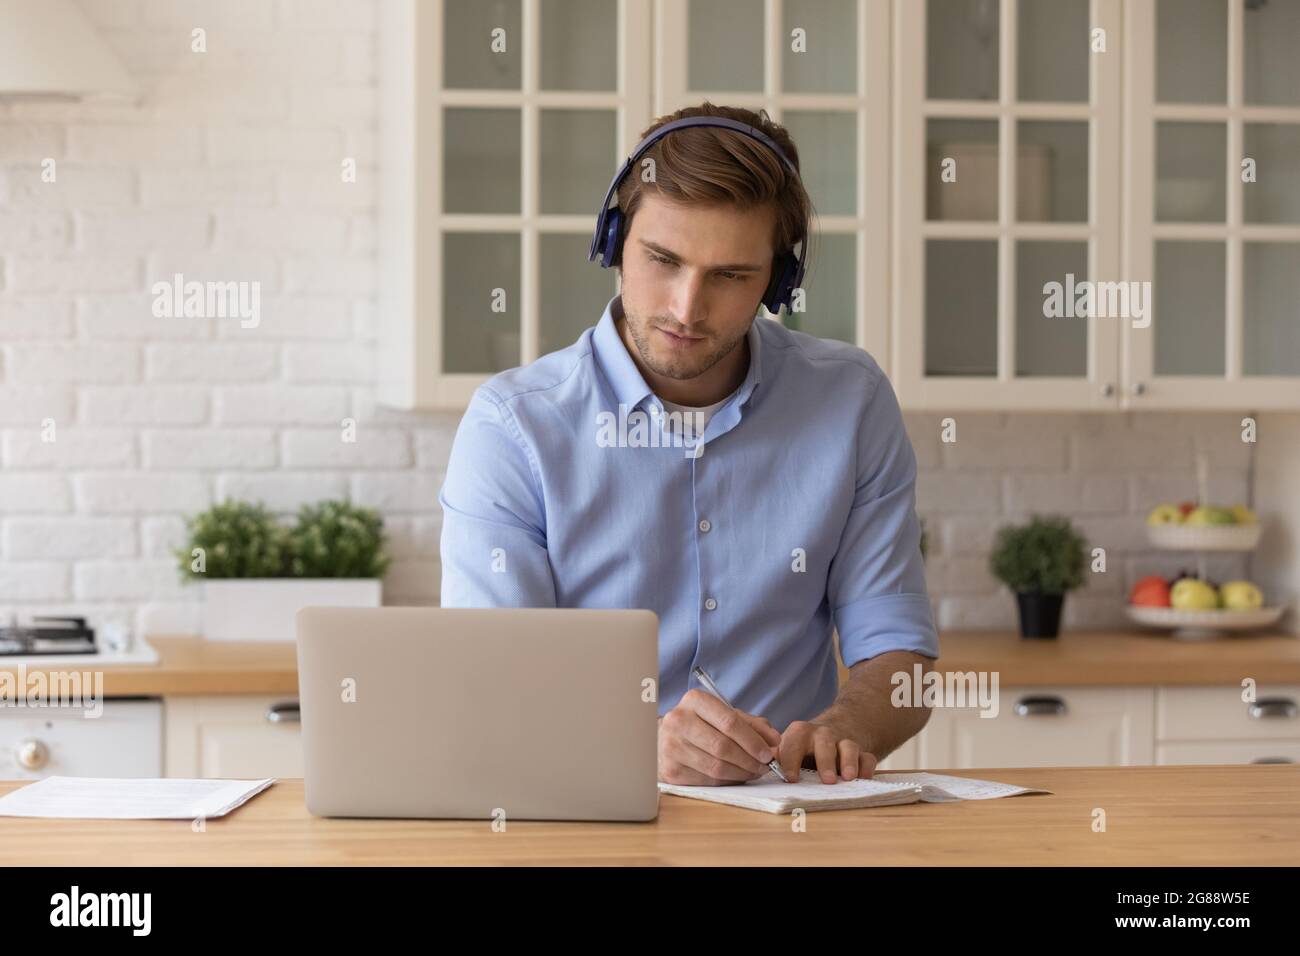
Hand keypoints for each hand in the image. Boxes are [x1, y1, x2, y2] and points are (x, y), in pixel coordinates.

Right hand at [658, 689, 783, 785]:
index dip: (752, 740)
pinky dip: (727, 781)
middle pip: (722, 746)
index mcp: (694, 700)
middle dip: (749, 760)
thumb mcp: (725, 715)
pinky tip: (735, 777)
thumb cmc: (702, 724)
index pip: (729, 722)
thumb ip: (752, 725)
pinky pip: (706, 781)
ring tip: (753, 772)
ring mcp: (671, 746)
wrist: (666, 737)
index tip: (768, 753)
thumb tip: (774, 741)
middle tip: (764, 766)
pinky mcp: (670, 770)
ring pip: (715, 767)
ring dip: (741, 773)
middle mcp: (678, 721)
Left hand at [777, 719, 876, 783]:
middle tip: (826, 780)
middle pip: (824, 742)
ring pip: (849, 746)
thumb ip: (776, 758)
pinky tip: (863, 779)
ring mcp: (843, 742)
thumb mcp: (786, 749)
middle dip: (825, 761)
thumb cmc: (801, 749)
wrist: (829, 734)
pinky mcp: (860, 752)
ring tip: (847, 778)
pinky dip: (866, 767)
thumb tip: (759, 767)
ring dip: (848, 762)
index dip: (791, 760)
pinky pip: (867, 757)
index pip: (793, 743)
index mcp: (799, 733)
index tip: (790, 779)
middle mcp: (822, 735)